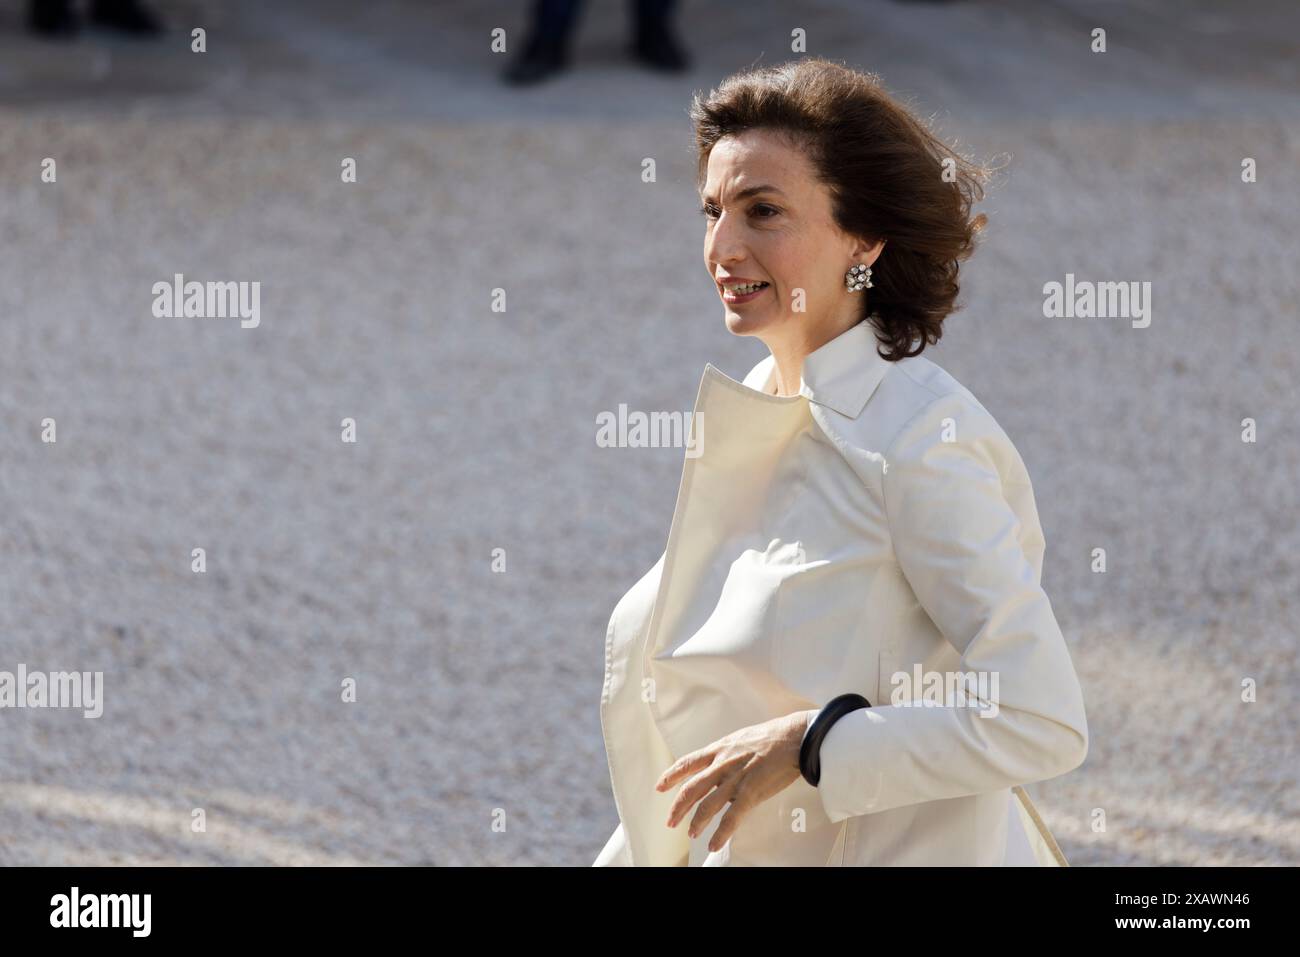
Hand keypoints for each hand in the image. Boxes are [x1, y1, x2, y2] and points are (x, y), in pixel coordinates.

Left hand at [655, 709, 815, 852]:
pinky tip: (713, 844)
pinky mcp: (751, 792)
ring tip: (690, 834)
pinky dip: (720, 834)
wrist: (794, 737)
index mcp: (719, 749)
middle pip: (691, 788)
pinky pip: (731, 818)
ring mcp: (735, 779)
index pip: (687, 763)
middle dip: (678, 807)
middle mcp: (722, 764)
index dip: (671, 776)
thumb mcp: (741, 739)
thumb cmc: (773, 736)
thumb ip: (728, 754)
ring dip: (696, 822)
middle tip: (670, 821)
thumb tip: (722, 769)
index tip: (659, 787)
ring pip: (707, 805)